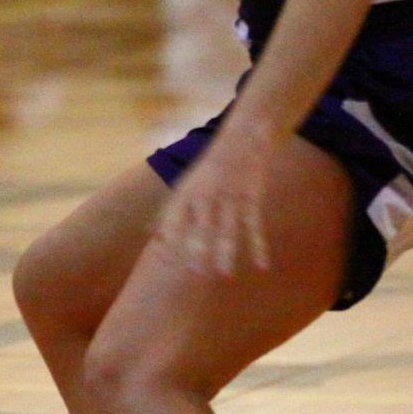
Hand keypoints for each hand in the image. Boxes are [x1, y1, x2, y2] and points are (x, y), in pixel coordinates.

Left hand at [156, 140, 273, 276]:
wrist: (241, 139)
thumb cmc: (208, 167)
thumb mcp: (185, 184)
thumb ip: (170, 210)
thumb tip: (151, 234)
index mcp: (187, 191)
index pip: (174, 216)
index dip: (168, 234)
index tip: (163, 254)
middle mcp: (207, 194)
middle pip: (201, 226)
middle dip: (198, 248)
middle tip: (195, 273)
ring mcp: (230, 197)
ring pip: (228, 228)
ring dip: (226, 252)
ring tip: (224, 274)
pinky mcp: (251, 198)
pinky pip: (254, 227)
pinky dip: (258, 246)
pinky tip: (261, 265)